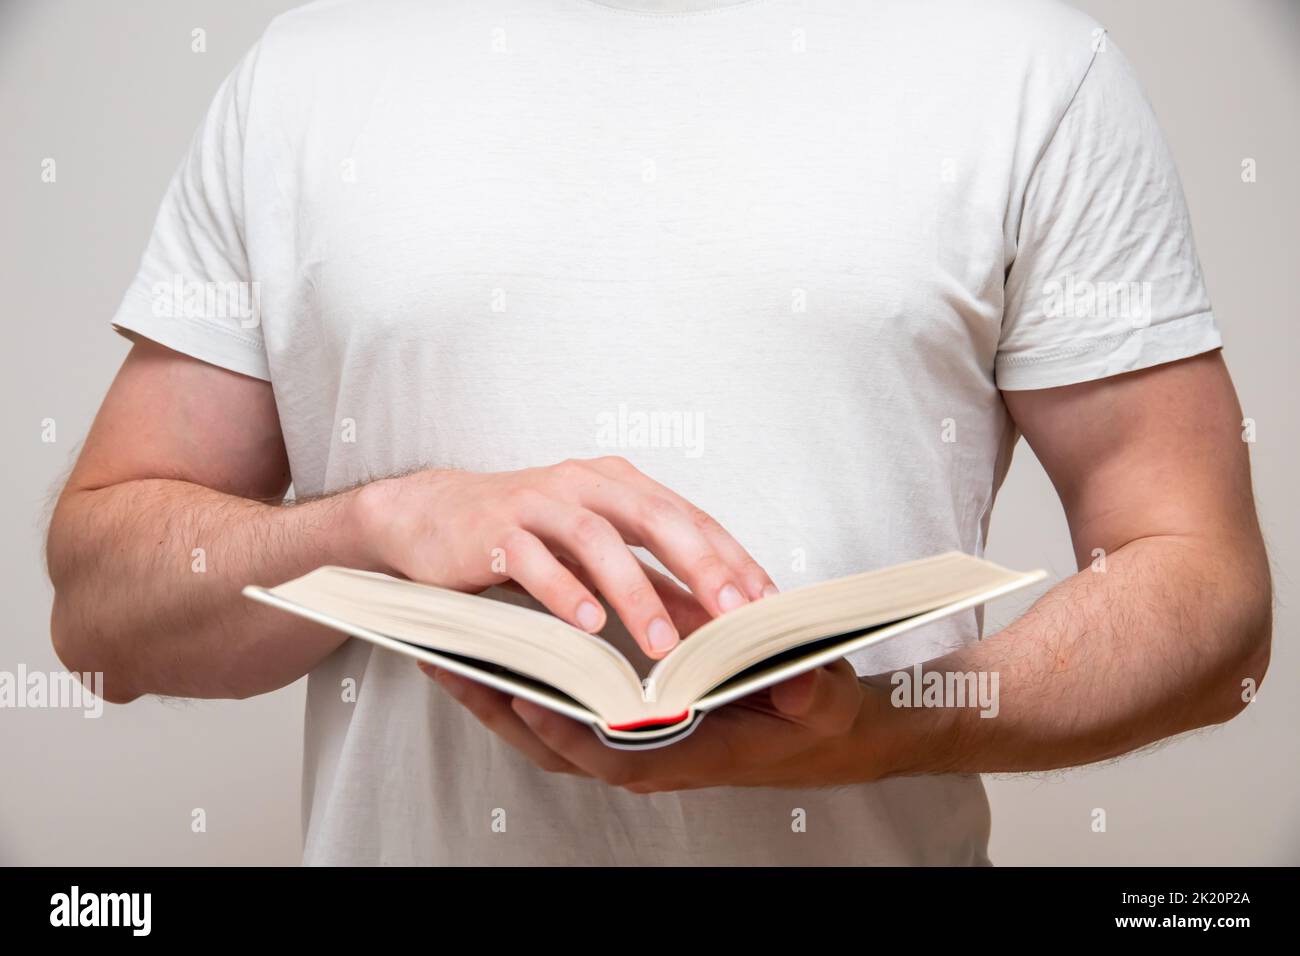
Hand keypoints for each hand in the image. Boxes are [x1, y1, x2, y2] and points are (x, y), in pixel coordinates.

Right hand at [352, 456, 776, 657]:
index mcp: (618, 484)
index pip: (690, 517)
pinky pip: (533, 560)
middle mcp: (584, 483)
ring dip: (635, 593)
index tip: (767, 604)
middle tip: (734, 616)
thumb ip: (652, 581)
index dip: (732, 558)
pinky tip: (588, 626)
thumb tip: (712, 619)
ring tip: (662, 646)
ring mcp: (538, 502)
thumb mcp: (596, 554)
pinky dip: (564, 592)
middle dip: (701, 566)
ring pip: (597, 539)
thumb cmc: (524, 536)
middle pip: (655, 517)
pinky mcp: (494, 529)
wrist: (430, 517)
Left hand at [420, 659, 894, 790]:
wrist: (821, 734)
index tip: (530, 701)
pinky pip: (562, 713)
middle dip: (504, 710)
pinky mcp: (628, 724)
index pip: (617, 754)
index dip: (571, 733)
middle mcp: (652, 756)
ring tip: (449, 656)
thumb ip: (808, 695)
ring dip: (499, 698)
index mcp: (691, 754)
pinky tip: (494, 656)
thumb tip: (796, 685)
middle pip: (560, 746)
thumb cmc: (813, 720)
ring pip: (551, 732)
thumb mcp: (822, 703)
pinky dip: (522, 690)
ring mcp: (635, 743)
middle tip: (452, 666)